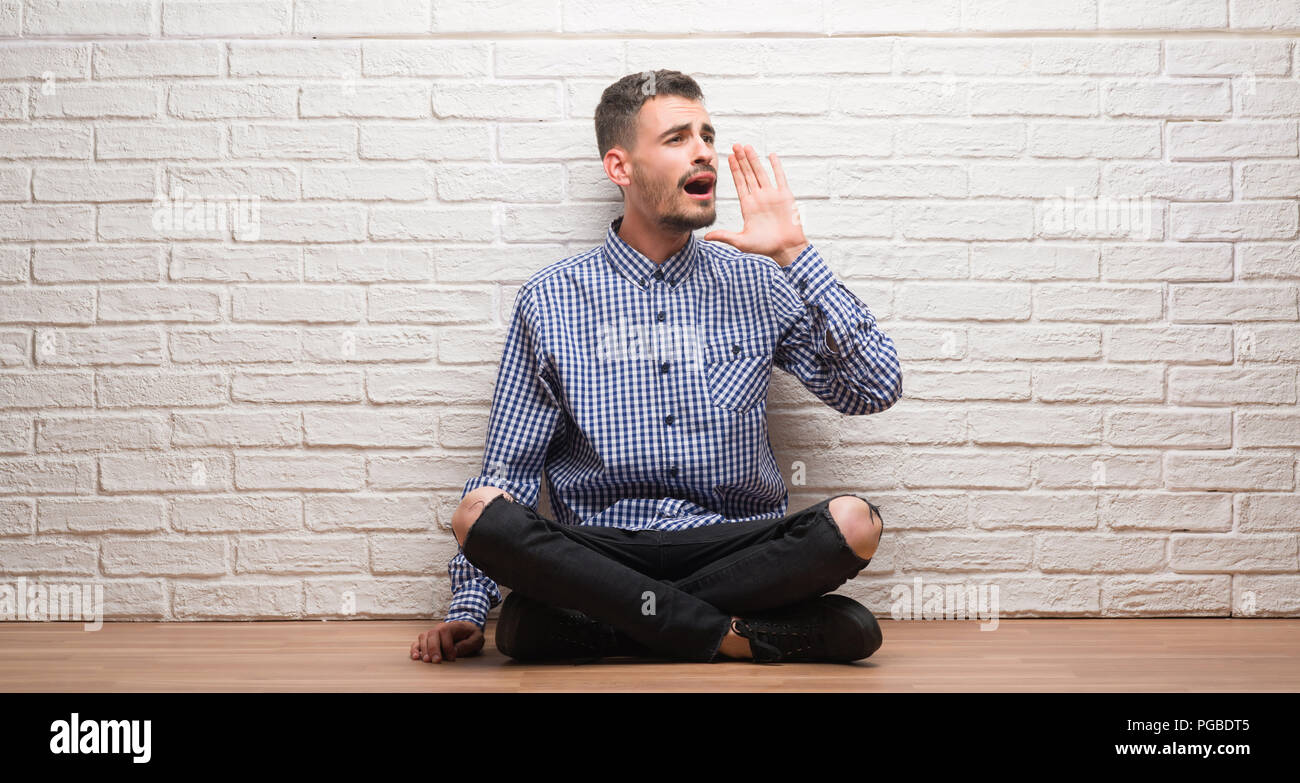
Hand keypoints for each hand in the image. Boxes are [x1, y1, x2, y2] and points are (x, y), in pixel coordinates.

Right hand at [411, 620, 483, 662]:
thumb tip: (455, 651)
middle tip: (437, 661)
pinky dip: (415, 649)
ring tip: (427, 660)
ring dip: (424, 649)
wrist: (466, 630)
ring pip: (423, 638)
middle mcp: (440, 627)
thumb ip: (468, 644)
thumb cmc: (471, 635)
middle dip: (434, 649)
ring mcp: (432, 633)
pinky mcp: (427, 640)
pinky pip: (417, 643)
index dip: (448, 647)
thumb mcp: (476, 638)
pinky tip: (416, 657)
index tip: (452, 657)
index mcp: (452, 626)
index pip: (446, 634)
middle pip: (432, 635)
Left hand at [704, 143, 808, 266]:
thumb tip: (705, 237)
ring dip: (754, 159)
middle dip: (741, 160)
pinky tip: (771, 155)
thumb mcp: (741, 241)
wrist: (786, 249)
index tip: (729, 157)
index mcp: (748, 206)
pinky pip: (780, 178)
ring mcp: (772, 196)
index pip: (739, 183)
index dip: (734, 170)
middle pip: (748, 174)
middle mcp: (759, 198)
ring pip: (761, 173)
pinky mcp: (785, 196)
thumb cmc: (765, 247)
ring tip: (747, 146)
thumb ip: (724, 236)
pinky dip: (776, 167)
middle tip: (735, 145)